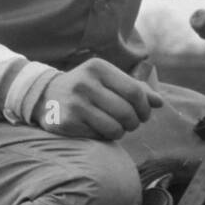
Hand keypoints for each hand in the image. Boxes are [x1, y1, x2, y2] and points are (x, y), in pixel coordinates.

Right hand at [31, 59, 162, 139]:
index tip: (144, 114)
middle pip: (127, 112)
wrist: (45, 96)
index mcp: (98, 67)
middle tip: (130, 124)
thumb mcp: (107, 80)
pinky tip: (97, 129)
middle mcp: (85, 83)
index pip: (134, 92)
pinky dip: (104, 137)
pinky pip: (100, 136)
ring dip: (121, 132)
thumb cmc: (86, 89)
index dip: (145, 107)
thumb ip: (135, 89)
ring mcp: (75, 103)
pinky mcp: (67, 121)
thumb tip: (159, 103)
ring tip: (115, 127)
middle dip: (134, 122)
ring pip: (116, 127)